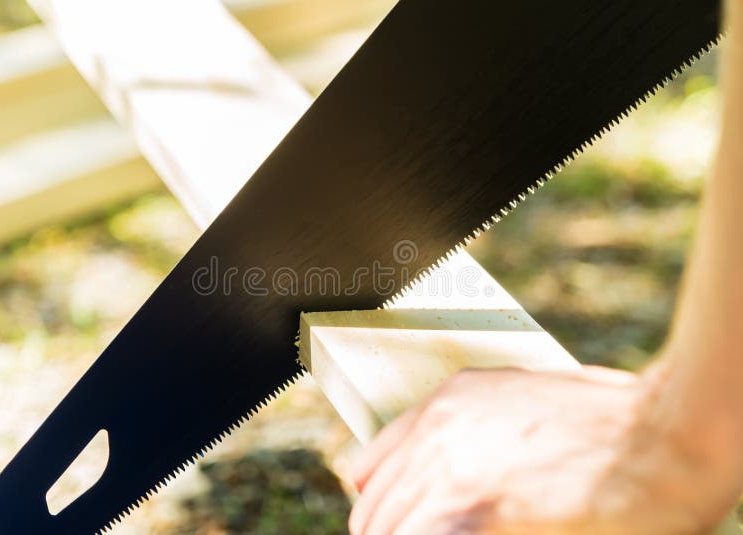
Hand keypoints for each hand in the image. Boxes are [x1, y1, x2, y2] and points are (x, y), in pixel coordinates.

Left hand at [349, 367, 739, 534]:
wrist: (659, 433)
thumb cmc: (610, 419)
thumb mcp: (524, 399)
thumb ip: (477, 428)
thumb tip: (460, 469)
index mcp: (448, 401)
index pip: (370, 467)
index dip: (380, 503)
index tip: (396, 523)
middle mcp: (438, 431)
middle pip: (373, 506)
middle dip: (386, 531)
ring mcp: (451, 470)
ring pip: (385, 528)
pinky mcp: (475, 509)